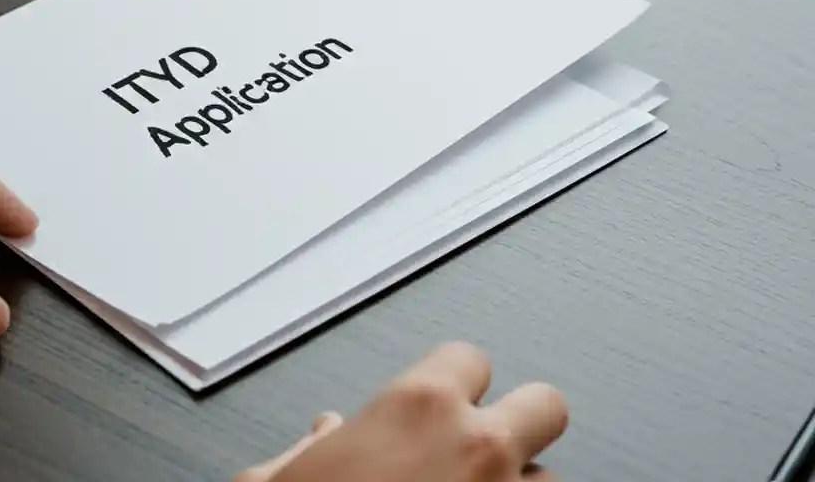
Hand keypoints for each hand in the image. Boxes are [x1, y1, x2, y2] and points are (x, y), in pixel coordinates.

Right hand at [239, 343, 567, 481]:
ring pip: (550, 478)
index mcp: (418, 407)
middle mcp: (478, 447)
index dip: (454, 380)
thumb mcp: (276, 479)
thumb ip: (309, 448)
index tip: (439, 401)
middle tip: (483, 444)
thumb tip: (326, 435)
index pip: (470, 357)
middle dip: (520, 423)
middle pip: (546, 404)